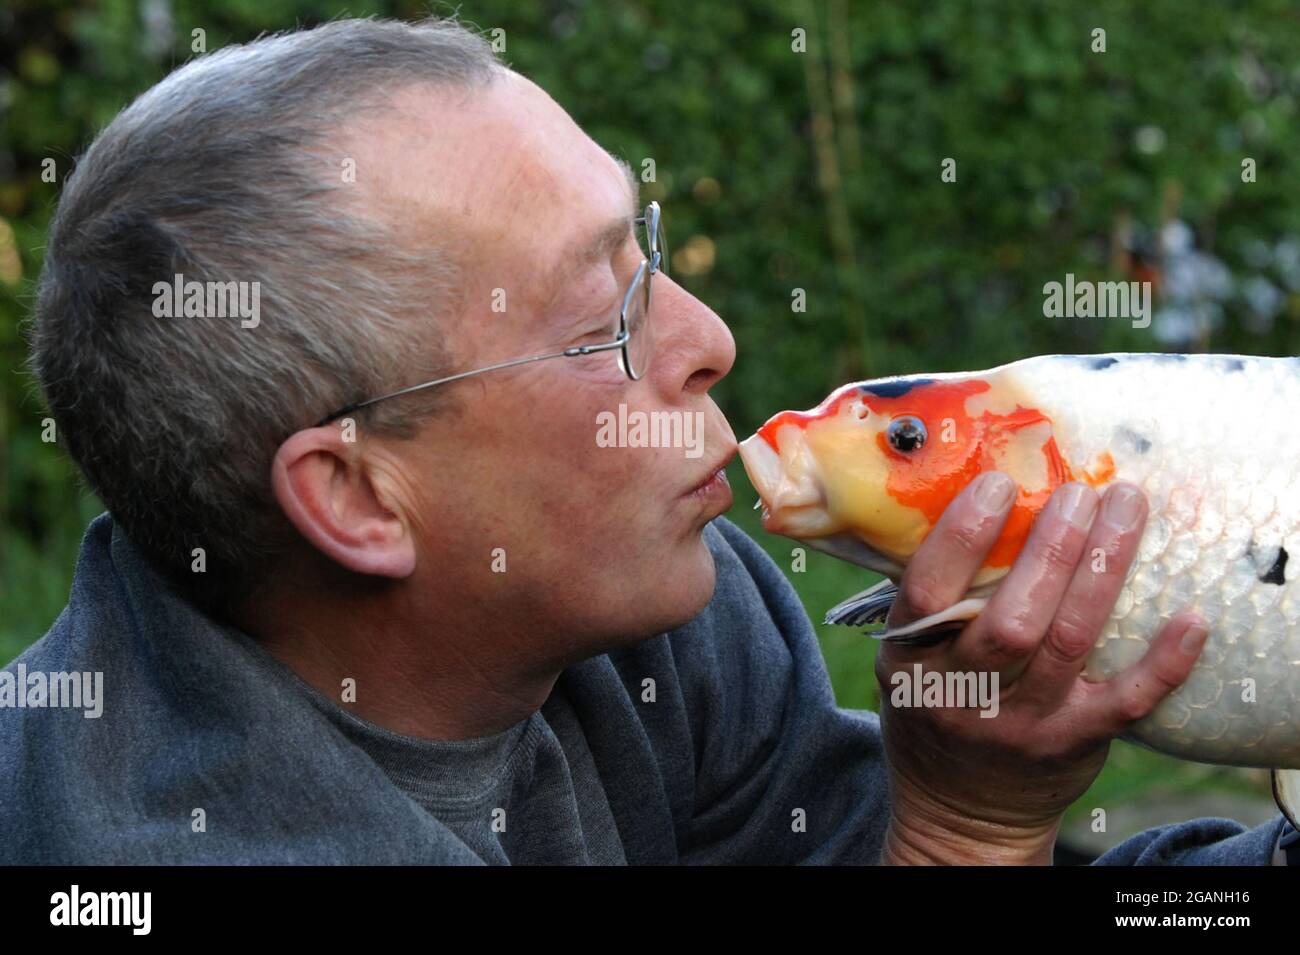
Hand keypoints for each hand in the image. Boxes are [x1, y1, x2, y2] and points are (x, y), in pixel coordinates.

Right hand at [876, 472, 1207, 864]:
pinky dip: (1162, 661)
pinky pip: (1126, 701)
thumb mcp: (905, 658)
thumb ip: (931, 600)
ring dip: (1104, 571)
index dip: (963, 536)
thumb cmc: (935, 707)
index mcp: (911, 660)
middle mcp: (964, 693)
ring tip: (1125, 509)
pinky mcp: (1073, 743)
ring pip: (1069, 641)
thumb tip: (974, 501)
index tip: (997, 483)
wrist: (960, 809)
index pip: (929, 592)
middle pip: (1012, 618)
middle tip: (1081, 493)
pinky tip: (1189, 617)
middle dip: (1052, 549)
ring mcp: (1022, 722)